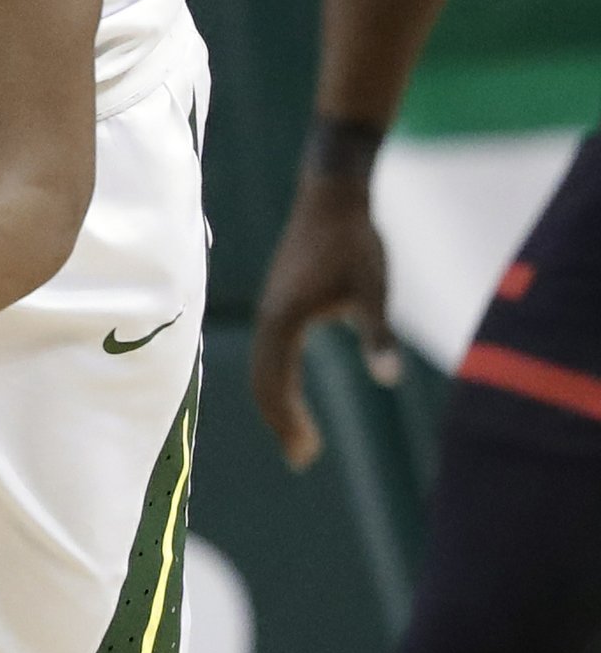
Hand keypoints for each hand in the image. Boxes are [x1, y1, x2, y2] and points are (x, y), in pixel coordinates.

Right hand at [249, 175, 399, 471]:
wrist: (332, 193)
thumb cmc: (355, 240)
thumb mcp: (373, 290)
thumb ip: (377, 334)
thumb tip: (389, 378)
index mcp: (284, 321)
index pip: (275, 385)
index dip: (288, 423)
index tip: (306, 457)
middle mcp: (268, 318)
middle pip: (262, 383)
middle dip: (281, 423)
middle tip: (304, 459)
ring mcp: (269, 309)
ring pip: (263, 368)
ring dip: (278, 403)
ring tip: (301, 435)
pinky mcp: (278, 301)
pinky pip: (270, 352)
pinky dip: (277, 379)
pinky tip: (295, 389)